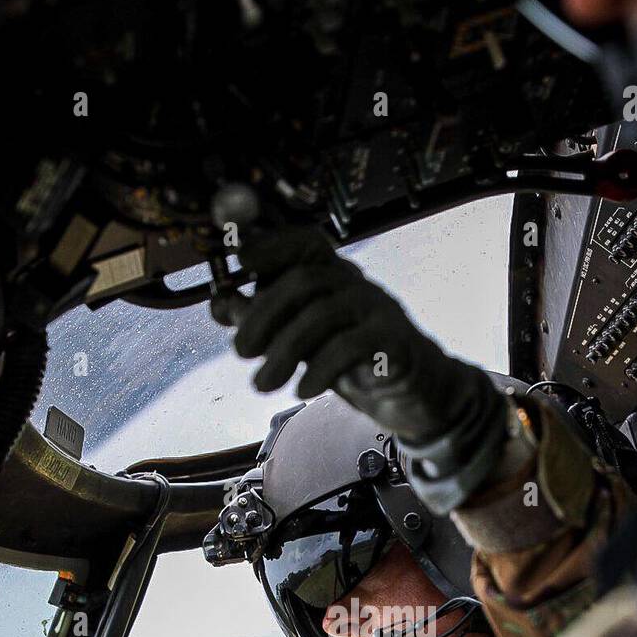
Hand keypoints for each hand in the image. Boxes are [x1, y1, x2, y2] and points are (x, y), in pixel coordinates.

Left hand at [210, 227, 484, 441]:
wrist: (415, 393)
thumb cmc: (356, 362)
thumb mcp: (304, 341)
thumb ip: (267, 322)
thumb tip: (222, 304)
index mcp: (333, 277)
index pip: (303, 243)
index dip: (270, 245)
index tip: (240, 262)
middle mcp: (355, 285)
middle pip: (304, 280)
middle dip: (263, 315)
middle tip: (241, 351)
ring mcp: (377, 310)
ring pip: (322, 314)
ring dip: (283, 350)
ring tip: (262, 383)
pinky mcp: (394, 342)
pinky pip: (351, 346)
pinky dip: (319, 368)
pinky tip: (303, 389)